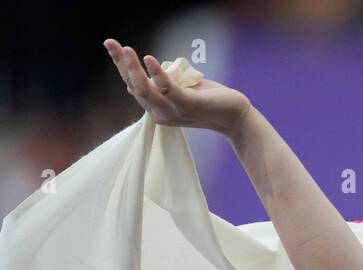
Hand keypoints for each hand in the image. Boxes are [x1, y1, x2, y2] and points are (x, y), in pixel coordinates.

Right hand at [103, 38, 251, 135]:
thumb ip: (158, 87)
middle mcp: (160, 113)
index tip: (111, 44)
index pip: (132, 84)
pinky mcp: (188, 106)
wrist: (234, 116)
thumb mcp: (177, 92)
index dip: (120, 65)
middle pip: (134, 86)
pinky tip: (150, 60)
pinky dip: (157, 74)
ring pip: (146, 89)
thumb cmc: (207, 101)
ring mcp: (173, 111)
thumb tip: (134, 84)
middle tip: (111, 43)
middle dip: (121, 64)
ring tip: (126, 50)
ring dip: (134, 69)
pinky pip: (168, 90)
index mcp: (156, 108)